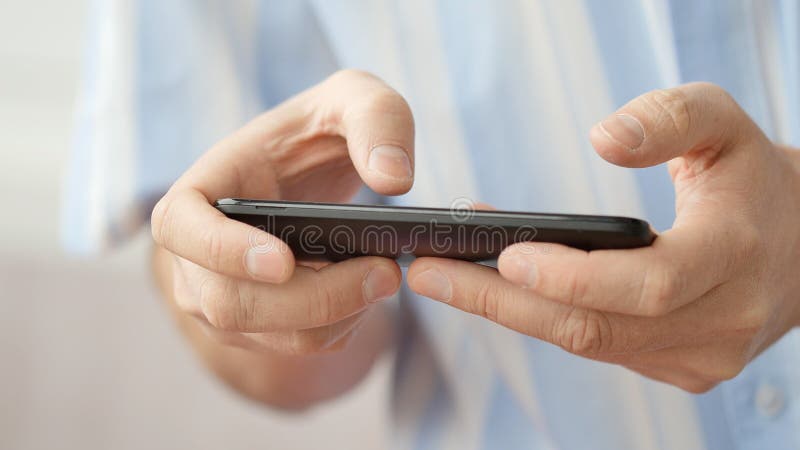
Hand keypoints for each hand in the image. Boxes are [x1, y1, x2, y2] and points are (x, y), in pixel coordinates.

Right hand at [152, 70, 413, 354]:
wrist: (314, 171)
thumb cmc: (322, 132)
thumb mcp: (355, 100)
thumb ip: (378, 119)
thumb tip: (393, 180)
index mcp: (202, 190)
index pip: (180, 228)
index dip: (221, 251)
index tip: (281, 261)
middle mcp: (197, 254)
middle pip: (233, 304)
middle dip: (316, 298)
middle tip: (386, 273)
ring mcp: (222, 297)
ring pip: (272, 335)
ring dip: (338, 315)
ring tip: (385, 276)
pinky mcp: (257, 327)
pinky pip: (298, 344)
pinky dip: (341, 326)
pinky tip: (366, 290)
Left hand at [408, 82, 799, 391]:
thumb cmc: (750, 176)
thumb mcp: (722, 122)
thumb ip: (667, 118)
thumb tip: (603, 139)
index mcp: (735, 255)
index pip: (648, 285)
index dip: (571, 275)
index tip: (505, 252)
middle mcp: (721, 320)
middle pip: (595, 326)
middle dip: (503, 302)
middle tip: (430, 272)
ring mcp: (699, 355)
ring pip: (588, 342)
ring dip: (510, 310)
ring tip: (446, 274)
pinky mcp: (679, 367)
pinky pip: (597, 345)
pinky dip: (543, 316)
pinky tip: (498, 287)